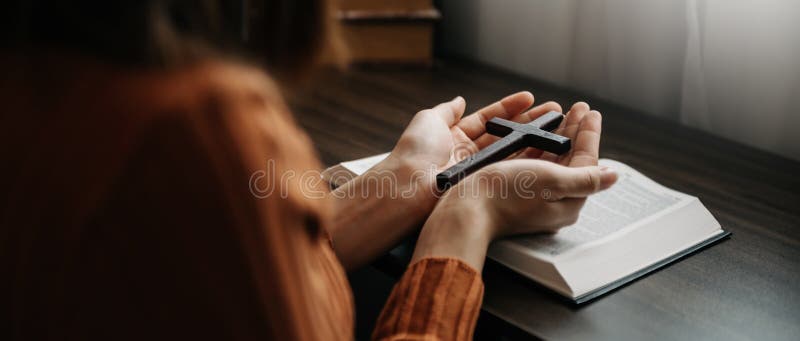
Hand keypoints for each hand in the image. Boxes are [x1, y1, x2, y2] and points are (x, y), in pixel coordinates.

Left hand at [381, 92, 562, 207]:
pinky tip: (546, 150)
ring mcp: (478, 170)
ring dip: (534, 139)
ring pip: (511, 152)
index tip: (530, 98)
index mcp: (453, 136)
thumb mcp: (428, 120)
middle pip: (504, 134)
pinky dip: (528, 159)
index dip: (509, 108)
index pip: (487, 118)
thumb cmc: (415, 151)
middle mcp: (467, 153)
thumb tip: (459, 100)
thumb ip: (446, 110)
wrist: (409, 186)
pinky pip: (510, 170)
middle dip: (529, 122)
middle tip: (554, 113)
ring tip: (558, 129)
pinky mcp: (484, 186)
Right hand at [411, 103, 617, 269]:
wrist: (465, 210)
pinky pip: (532, 161)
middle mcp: (552, 200)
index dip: (589, 135)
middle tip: (580, 107)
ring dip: (559, 133)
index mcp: (567, 203)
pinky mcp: (513, 188)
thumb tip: (613, 176)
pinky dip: (538, 142)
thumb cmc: (506, 196)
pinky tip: (538, 130)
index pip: (586, 164)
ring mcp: (532, 195)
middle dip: (576, 131)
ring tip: (563, 112)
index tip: (591, 113)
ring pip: (552, 158)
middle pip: (570, 160)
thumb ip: (585, 178)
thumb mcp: (553, 182)